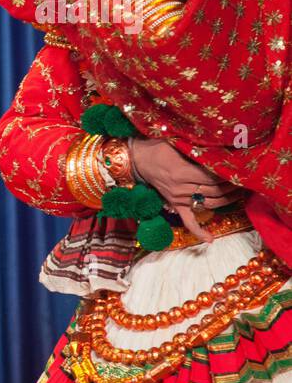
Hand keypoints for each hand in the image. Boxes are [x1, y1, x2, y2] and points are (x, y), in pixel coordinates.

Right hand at [128, 138, 243, 242]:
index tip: (240, 169)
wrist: (137, 159)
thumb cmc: (157, 147)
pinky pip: (187, 221)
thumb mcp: (175, 143)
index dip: (228, 175)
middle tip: (245, 178)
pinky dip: (198, 231)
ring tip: (239, 193)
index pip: (212, 177)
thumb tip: (220, 149)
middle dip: (232, 185)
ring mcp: (177, 198)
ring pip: (209, 203)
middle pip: (214, 190)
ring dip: (227, 200)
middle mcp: (180, 188)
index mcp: (181, 172)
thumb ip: (195, 148)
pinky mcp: (175, 204)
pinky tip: (210, 239)